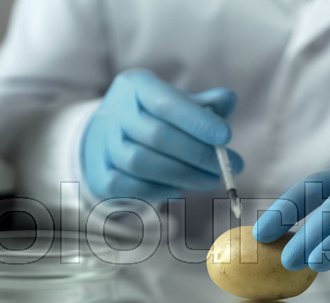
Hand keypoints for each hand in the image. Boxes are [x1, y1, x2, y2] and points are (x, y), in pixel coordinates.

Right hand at [82, 68, 243, 200]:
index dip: (197, 121)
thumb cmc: (156, 117)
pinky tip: (181, 187)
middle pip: (157, 136)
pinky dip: (160, 190)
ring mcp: (103, 144)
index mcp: (135, 86)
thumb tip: (228, 100)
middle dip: (198, 154)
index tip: (226, 137)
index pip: (166, 103)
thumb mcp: (179, 103)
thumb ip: (204, 104)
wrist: (109, 137)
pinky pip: (131, 187)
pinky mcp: (101, 175)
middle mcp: (114, 111)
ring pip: (142, 163)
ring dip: (183, 175)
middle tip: (228, 166)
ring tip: (211, 179)